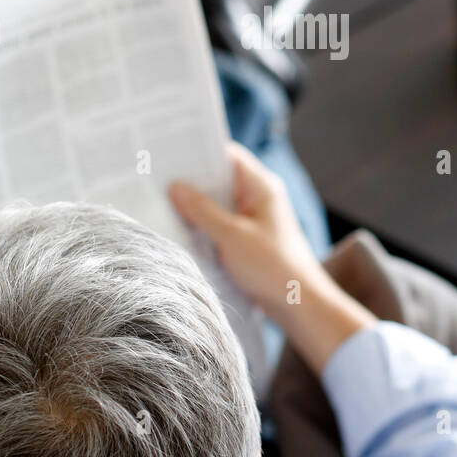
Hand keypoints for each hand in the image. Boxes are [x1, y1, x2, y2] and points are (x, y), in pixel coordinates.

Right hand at [170, 144, 374, 375]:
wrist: (298, 304)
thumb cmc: (273, 266)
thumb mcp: (232, 236)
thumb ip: (202, 211)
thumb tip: (176, 187)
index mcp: (262, 186)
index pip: (228, 156)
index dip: (201, 152)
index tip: (171, 153)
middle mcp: (258, 197)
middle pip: (220, 180)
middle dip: (192, 181)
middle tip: (157, 178)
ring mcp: (253, 219)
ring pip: (218, 204)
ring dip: (196, 206)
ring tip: (161, 201)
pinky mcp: (247, 239)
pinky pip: (220, 224)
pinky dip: (204, 225)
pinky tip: (180, 228)